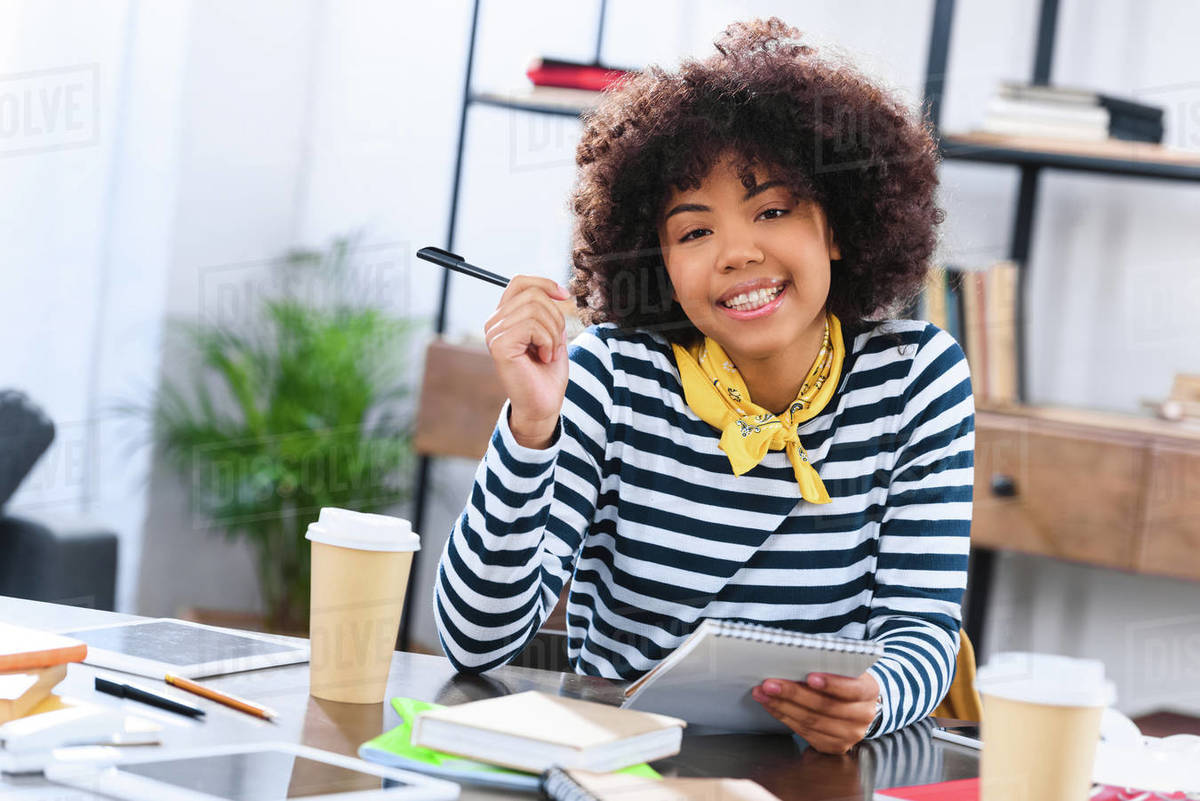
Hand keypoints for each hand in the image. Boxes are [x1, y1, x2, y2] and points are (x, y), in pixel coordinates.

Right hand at [484, 275, 570, 447]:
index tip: (564, 296)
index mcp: (504, 317)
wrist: (543, 404)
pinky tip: (544, 358)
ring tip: (549, 352)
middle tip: (556, 341)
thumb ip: (547, 309)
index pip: (519, 282)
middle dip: (555, 316)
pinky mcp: (500, 345)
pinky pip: (532, 326)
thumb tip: (555, 290)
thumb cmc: (547, 372)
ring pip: (534, 309)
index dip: (545, 283)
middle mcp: (494, 323)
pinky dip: (548, 342)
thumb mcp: (551, 333)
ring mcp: (494, 334)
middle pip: (532, 294)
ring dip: (553, 332)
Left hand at [751, 671, 879, 753]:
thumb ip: (827, 662)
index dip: (831, 684)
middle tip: (770, 683)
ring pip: (812, 721)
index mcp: (869, 691)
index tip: (810, 677)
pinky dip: (784, 717)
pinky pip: (805, 733)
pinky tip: (771, 704)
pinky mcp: (834, 746)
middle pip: (825, 707)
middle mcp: (863, 716)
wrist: (857, 703)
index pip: (852, 689)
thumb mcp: (843, 666)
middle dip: (793, 694)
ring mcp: (849, 735)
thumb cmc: (844, 677)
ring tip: (762, 692)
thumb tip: (795, 655)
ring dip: (782, 706)